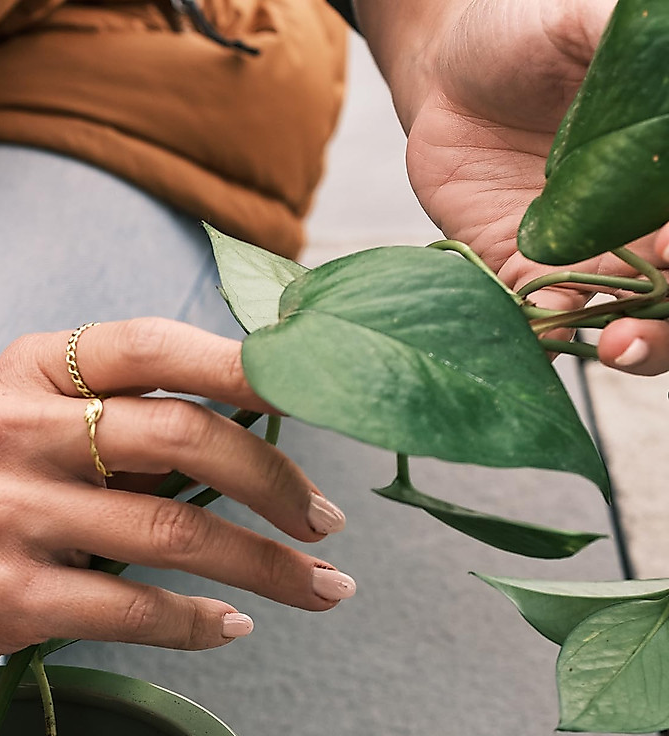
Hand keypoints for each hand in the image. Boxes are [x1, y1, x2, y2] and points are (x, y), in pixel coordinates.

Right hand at [0, 318, 356, 667]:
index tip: (318, 395)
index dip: (246, 365)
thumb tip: (254, 426)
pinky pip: (129, 606)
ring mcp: (9, 513)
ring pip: (169, 532)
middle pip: (182, 437)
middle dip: (275, 482)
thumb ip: (119, 410)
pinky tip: (232, 625)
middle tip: (328, 523)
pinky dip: (196, 621)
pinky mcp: (5, 594)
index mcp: (34, 369)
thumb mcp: (26, 412)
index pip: (153, 345)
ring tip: (320, 585)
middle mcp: (19, 429)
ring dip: (263, 564)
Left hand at [376, 0, 668, 373]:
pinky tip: (543, 332)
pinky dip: (549, 333)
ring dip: (634, 341)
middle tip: (651, 310)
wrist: (449, 72)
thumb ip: (639, 45)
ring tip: (614, 342)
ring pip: (631, 319)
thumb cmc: (528, 33)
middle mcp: (644, 219)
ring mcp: (589, 253)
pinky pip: (546, 318)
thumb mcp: (589, 21)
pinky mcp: (525, 272)